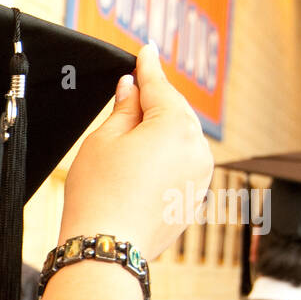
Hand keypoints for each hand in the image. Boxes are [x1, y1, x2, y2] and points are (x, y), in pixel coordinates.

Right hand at [61, 43, 212, 260]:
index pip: (160, 87)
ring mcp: (201, 178)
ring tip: (129, 144)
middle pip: (175, 114)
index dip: (148, 68)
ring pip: (180, 143)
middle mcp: (198, 149)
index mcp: (176, 126)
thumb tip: (132, 89)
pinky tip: (140, 172)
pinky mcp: (194, 201)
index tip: (147, 52)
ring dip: (160, 136)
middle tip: (128, 96)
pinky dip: (165, 163)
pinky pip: (181, 169)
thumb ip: (124, 109)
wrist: (107, 247)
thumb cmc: (99, 194)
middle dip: (153, 105)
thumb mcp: (103, 141)